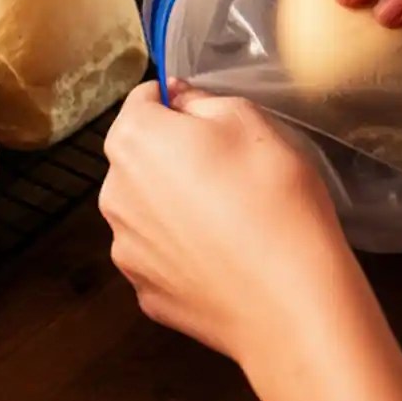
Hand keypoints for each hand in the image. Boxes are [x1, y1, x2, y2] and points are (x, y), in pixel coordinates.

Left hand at [97, 80, 361, 365]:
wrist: (288, 301)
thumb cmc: (272, 198)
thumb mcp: (248, 122)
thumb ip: (202, 101)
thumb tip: (178, 99)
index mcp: (133, 142)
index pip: (141, 102)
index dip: (173, 100)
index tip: (203, 112)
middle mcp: (113, 193)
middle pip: (137, 159)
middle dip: (172, 156)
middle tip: (228, 170)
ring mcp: (124, 247)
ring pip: (146, 209)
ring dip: (173, 205)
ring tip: (229, 218)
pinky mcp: (143, 289)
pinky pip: (160, 256)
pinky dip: (183, 251)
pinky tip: (223, 258)